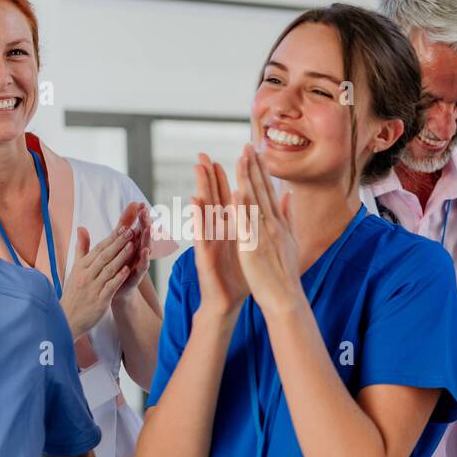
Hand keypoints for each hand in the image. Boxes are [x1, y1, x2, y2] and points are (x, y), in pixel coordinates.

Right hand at [59, 204, 140, 337]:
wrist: (67, 318)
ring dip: (121, 256)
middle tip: (132, 230)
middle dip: (118, 242)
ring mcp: (92, 287)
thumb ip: (82, 248)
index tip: (124, 226)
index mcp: (82, 266)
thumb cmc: (74, 292)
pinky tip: (128, 270)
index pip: (99, 248)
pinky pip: (109, 286)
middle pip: (104, 255)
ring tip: (133, 245)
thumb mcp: (76, 268)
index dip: (112, 237)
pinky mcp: (99, 300)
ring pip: (108, 269)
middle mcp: (86, 274)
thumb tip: (82, 228)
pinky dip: (118, 278)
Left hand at [112, 203, 153, 304]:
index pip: (137, 227)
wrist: (114, 291)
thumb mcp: (117, 243)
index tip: (140, 204)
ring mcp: (138, 264)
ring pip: (145, 249)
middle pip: (143, 235)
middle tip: (146, 212)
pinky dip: (144, 258)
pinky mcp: (136, 276)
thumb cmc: (117, 266)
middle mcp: (138, 252)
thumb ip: (121, 226)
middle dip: (145, 223)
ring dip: (147, 238)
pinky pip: (142, 266)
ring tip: (148, 227)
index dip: (139, 216)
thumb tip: (129, 205)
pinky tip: (146, 250)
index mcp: (132, 244)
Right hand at [190, 153, 249, 318]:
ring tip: (199, 169)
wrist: (227, 301)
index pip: (229, 199)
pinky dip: (199, 217)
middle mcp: (218, 232)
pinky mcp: (204, 254)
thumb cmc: (238, 276)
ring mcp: (210, 241)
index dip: (228, 179)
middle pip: (214, 199)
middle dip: (209, 177)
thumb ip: (252, 229)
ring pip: (205, 211)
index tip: (230, 158)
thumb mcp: (249, 248)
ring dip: (202, 188)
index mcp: (231, 229)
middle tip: (203, 155)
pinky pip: (201, 233)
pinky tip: (195, 202)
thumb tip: (261, 214)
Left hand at [235, 144, 305, 316]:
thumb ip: (288, 217)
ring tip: (241, 159)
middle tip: (248, 145)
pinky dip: (241, 208)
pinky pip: (245, 225)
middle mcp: (273, 226)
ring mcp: (263, 236)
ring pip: (253, 203)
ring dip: (247, 180)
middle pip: (261, 192)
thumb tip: (289, 196)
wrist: (286, 298)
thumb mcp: (290, 241)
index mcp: (279, 224)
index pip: (269, 192)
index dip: (262, 171)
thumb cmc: (285, 274)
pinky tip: (236, 191)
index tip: (256, 152)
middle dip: (254, 168)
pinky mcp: (253, 248)